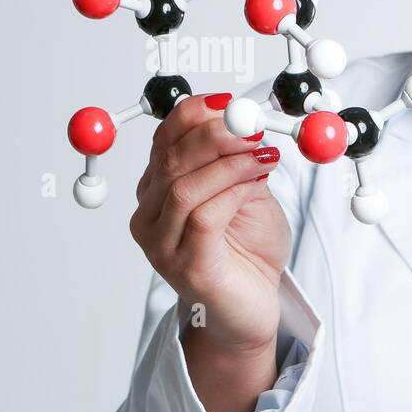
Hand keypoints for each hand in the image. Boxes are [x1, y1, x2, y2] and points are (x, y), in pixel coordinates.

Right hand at [129, 92, 290, 356]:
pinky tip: (256, 182)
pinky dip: (233, 191)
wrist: (253, 308)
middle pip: (171, 158)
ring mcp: (162, 244)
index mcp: (157, 189)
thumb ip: (236, 159)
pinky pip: (204, 217)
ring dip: (229, 162)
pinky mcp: (185, 267)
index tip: (229, 103)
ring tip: (262, 155)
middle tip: (251, 126)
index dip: (193, 114)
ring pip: (185, 186)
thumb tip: (244, 119)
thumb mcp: (245, 190)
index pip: (163, 139)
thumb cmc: (247, 251)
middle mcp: (149, 215)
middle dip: (215, 134)